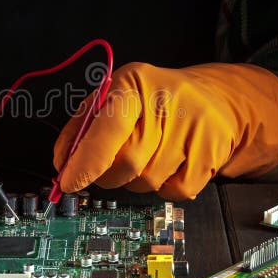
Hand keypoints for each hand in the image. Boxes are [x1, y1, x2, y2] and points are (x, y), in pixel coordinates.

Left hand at [53, 62, 277, 199]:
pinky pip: (173, 192)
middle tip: (109, 167)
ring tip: (148, 154)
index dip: (84, 161)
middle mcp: (165, 104)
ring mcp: (193, 130)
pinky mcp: (211, 155)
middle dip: (108, 175)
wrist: (215, 99)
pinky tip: (170, 164)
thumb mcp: (113, 97)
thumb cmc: (151, 100)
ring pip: (147, 182)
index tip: (68, 182)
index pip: (106, 129)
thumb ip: (82, 126)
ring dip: (136, 180)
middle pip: (126, 163)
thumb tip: (61, 163)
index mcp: (133, 85)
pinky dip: (164, 187)